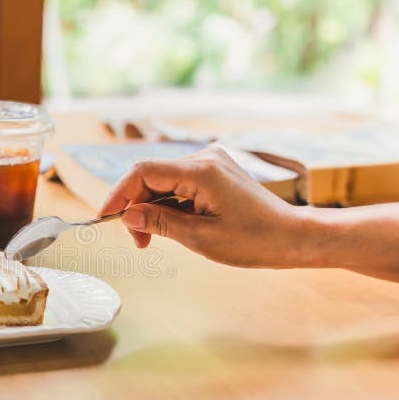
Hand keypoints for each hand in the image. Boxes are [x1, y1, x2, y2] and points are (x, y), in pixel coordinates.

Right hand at [99, 146, 309, 267]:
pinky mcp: (214, 173)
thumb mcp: (200, 238)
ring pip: (161, 180)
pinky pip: (177, 184)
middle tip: (137, 240)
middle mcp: (204, 159)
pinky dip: (166, 204)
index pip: (143, 172)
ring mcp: (210, 163)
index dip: (118, 193)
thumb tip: (127, 215)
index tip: (105, 218)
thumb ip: (159, 222)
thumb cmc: (255, 241)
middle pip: (150, 175)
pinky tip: (169, 226)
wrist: (293, 237)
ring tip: (151, 239)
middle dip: (135, 206)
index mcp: (201, 171)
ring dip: (150, 208)